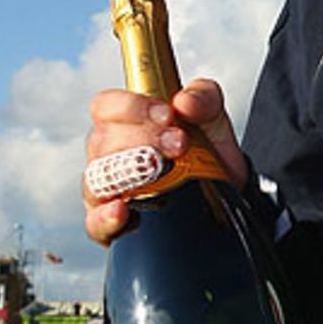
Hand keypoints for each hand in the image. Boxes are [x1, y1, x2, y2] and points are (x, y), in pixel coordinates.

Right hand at [83, 78, 247, 245]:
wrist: (226, 194)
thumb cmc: (205, 150)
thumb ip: (204, 98)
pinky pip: (96, 223)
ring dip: (130, 173)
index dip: (132, 107)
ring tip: (160, 171)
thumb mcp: (212, 118)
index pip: (106, 106)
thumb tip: (186, 102)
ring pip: (98, 179)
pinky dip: (106, 218)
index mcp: (123, 122)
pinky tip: (122, 211)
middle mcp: (107, 154)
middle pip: (104, 141)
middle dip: (144, 139)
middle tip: (180, 144)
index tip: (167, 114)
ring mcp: (105, 190)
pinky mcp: (110, 226)